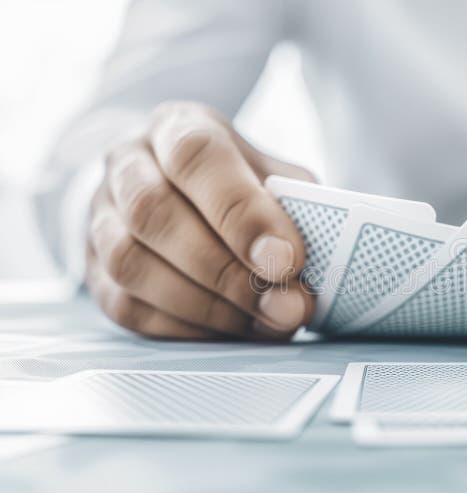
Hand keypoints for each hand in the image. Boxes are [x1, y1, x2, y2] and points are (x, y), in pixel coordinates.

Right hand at [87, 101, 314, 338]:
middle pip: (154, 214)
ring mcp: (100, 218)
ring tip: (265, 322)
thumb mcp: (270, 172)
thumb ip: (293, 203)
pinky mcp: (94, 270)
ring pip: (132, 265)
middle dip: (228, 271)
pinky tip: (230, 329)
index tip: (286, 260)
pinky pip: (127, 308)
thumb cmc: (233, 182)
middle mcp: (128, 165)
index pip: (197, 157)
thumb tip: (310, 258)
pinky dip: (186, 328)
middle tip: (285, 306)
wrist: (173, 186)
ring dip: (208, 306)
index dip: (242, 213)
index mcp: (177, 127)